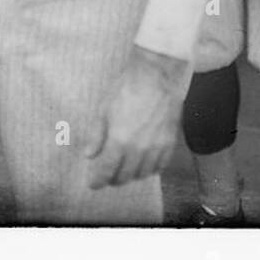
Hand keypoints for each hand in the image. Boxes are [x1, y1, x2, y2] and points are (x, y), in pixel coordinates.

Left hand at [85, 46, 189, 188]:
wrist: (156, 75)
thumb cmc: (128, 88)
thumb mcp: (104, 109)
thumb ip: (97, 135)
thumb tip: (89, 154)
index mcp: (119, 141)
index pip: (106, 171)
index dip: (98, 180)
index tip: (93, 184)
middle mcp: (139, 149)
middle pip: (124, 177)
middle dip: (113, 179)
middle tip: (107, 176)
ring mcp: (156, 147)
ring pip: (143, 174)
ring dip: (131, 176)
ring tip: (124, 170)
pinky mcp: (169, 142)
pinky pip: (160, 166)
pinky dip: (150, 169)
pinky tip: (143, 164)